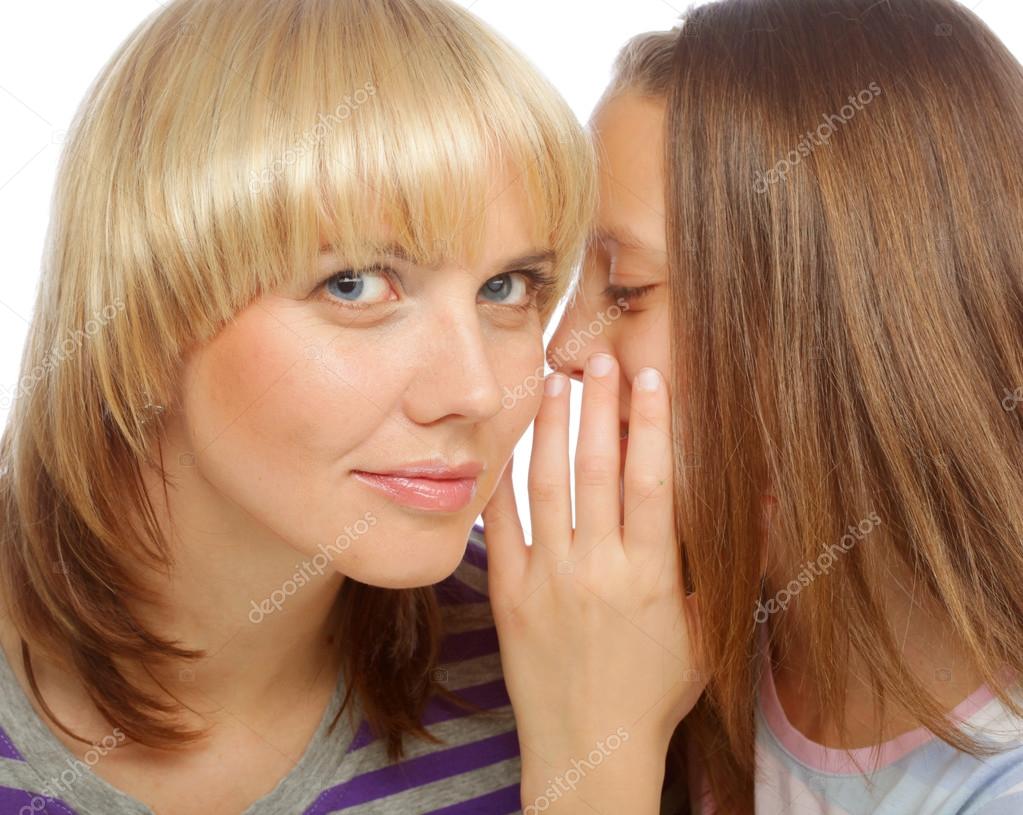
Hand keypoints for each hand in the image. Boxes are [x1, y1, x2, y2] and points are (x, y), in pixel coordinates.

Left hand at [483, 353, 703, 813]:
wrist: (589, 748)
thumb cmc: (655, 691)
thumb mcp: (707, 632)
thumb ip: (732, 565)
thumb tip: (765, 502)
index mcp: (650, 576)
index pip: (654, 483)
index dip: (653, 426)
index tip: (651, 379)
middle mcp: (597, 570)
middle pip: (598, 471)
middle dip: (600, 408)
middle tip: (597, 358)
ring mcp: (548, 580)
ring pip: (547, 488)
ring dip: (550, 430)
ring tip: (551, 382)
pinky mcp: (509, 595)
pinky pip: (500, 528)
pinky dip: (501, 484)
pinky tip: (505, 445)